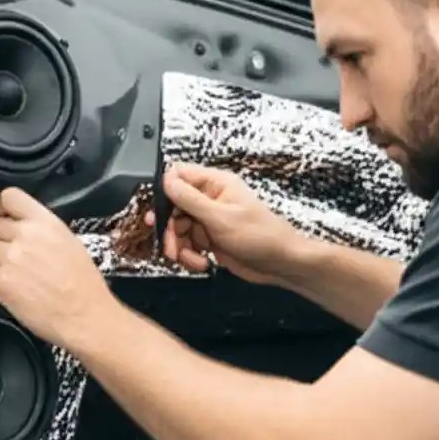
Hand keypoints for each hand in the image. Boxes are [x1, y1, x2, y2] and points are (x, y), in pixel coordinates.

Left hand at [0, 187, 117, 349]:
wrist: (85, 315)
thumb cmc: (84, 285)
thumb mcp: (71, 243)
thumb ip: (45, 231)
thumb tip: (27, 228)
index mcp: (46, 222)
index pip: (10, 196)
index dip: (5, 209)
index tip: (8, 218)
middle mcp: (26, 235)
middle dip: (4, 240)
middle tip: (18, 257)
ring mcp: (11, 257)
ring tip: (15, 275)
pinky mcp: (1, 281)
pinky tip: (5, 287)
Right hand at [145, 163, 303, 285]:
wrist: (281, 264)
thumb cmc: (259, 235)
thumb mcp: (220, 217)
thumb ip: (190, 198)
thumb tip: (166, 178)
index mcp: (216, 184)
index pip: (180, 176)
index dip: (164, 192)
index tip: (158, 213)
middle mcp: (210, 199)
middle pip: (173, 207)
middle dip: (169, 229)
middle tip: (170, 246)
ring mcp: (209, 220)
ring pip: (177, 229)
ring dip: (179, 247)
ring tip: (191, 260)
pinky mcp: (209, 239)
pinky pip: (187, 244)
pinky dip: (189, 256)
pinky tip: (201, 263)